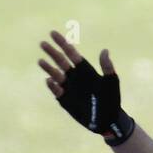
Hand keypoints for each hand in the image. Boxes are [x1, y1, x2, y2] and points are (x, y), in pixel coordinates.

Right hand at [38, 29, 134, 145]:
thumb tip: (105, 51)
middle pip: (60, 61)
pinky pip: (56, 91)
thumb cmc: (112, 99)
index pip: (70, 52)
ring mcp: (68, 88)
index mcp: (84, 69)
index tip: (53, 33)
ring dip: (48, 68)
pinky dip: (52, 86)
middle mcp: (74, 76)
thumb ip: (107, 67)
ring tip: (41, 61)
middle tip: (43, 44)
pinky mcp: (65, 100)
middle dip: (52, 52)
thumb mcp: (112, 82)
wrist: (109, 119)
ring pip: (55, 74)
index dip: (62, 43)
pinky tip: (49, 80)